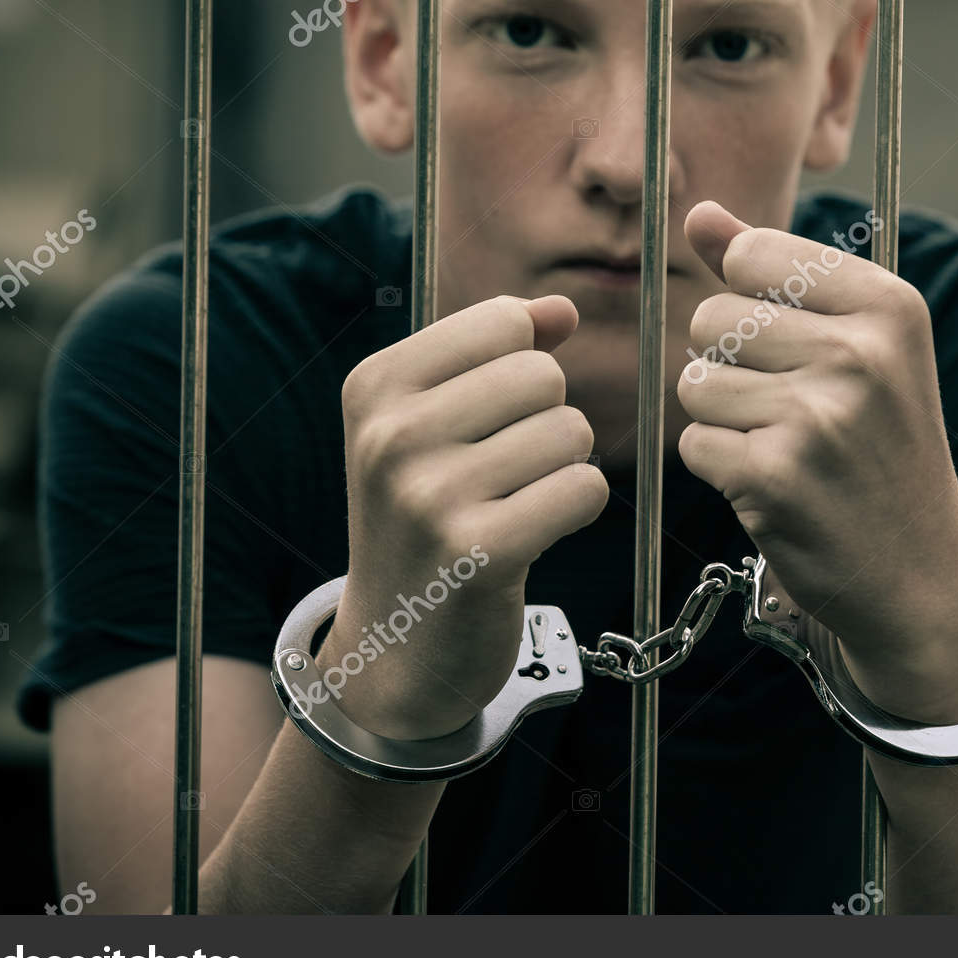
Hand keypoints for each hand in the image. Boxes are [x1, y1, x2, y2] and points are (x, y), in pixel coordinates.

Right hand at [324, 295, 608, 738]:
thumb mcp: (434, 424)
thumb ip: (498, 354)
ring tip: (515, 504)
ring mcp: (430, 496)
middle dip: (547, 419)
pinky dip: (577, 508)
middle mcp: (391, 435)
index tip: (487, 421)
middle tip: (506, 473)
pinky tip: (535, 534)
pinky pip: (584, 489)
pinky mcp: (480, 552)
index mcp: (373, 387)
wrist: (395, 647)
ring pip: (570, 431)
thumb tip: (563, 310)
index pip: (504, 322)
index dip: (523, 367)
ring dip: (563, 468)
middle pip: (542, 375)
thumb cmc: (425, 517)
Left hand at [676, 202, 957, 723]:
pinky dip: (719, 470)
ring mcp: (819, 415)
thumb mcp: (854, 349)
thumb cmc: (879, 453)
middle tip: (794, 416)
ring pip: (694, 382)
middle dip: (730, 367)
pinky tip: (775, 488)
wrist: (920, 577)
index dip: (749, 304)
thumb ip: (772, 273)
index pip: (753, 254)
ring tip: (784, 449)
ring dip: (722, 422)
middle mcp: (860, 352)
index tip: (797, 351)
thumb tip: (698, 213)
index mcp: (889, 304)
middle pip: (712, 318)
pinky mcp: (776, 474)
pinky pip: (693, 443)